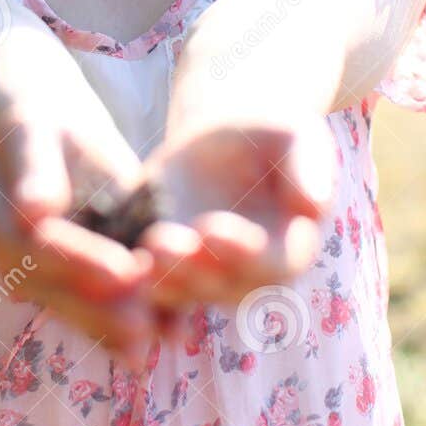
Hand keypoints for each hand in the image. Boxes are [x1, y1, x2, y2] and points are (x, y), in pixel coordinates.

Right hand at [0, 112, 157, 368]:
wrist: (50, 137)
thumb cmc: (43, 126)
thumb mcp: (35, 132)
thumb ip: (35, 170)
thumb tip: (36, 210)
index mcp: (2, 230)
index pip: (41, 251)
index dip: (82, 262)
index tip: (124, 272)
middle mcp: (19, 269)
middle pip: (63, 294)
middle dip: (107, 312)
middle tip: (150, 326)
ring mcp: (48, 284)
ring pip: (84, 313)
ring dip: (124, 329)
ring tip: (167, 336)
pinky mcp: (79, 286)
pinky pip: (103, 311)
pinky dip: (136, 324)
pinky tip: (174, 331)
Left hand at [134, 112, 338, 311]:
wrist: (226, 136)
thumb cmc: (272, 135)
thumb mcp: (298, 138)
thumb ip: (310, 171)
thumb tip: (314, 207)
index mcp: (287, 250)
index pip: (269, 265)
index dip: (241, 253)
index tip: (212, 230)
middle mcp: (244, 275)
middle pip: (219, 286)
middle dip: (189, 269)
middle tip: (160, 245)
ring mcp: (201, 274)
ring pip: (181, 290)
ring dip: (157, 278)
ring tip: (134, 251)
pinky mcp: (165, 263)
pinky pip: (149, 281)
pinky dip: (132, 279)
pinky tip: (111, 260)